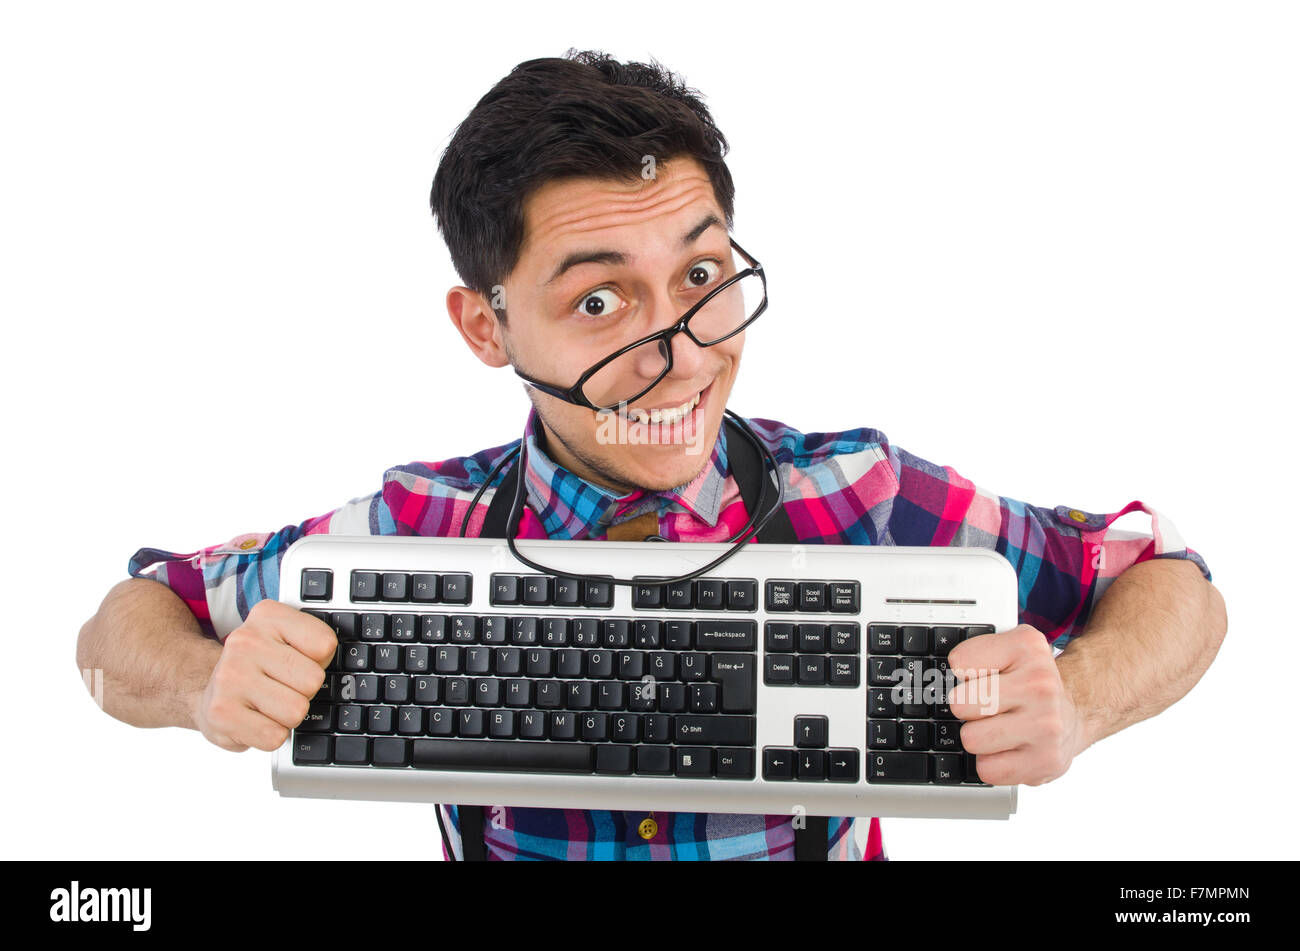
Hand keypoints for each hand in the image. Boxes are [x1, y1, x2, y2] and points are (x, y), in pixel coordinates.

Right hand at [194, 599, 336, 751]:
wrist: (203, 689)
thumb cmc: (255, 667)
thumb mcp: (283, 638)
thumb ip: (312, 643)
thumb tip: (347, 670)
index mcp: (267, 615)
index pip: (325, 644)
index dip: (319, 661)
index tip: (299, 660)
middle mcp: (245, 641)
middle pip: (313, 680)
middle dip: (304, 691)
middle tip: (279, 687)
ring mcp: (230, 677)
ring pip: (297, 711)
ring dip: (287, 716)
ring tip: (266, 703)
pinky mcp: (221, 712)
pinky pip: (275, 736)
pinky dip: (270, 735)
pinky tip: (253, 719)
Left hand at [945, 624, 1087, 785]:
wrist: (1075, 712)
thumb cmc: (1031, 683)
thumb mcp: (1008, 649)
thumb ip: (974, 654)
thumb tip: (931, 678)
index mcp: (1027, 647)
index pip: (959, 662)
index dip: (963, 672)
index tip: (980, 675)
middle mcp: (1041, 684)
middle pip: (960, 704)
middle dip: (966, 708)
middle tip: (987, 707)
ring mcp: (1046, 724)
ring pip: (971, 739)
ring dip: (979, 738)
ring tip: (1000, 727)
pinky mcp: (1046, 760)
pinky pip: (988, 770)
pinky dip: (992, 763)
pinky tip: (1010, 748)